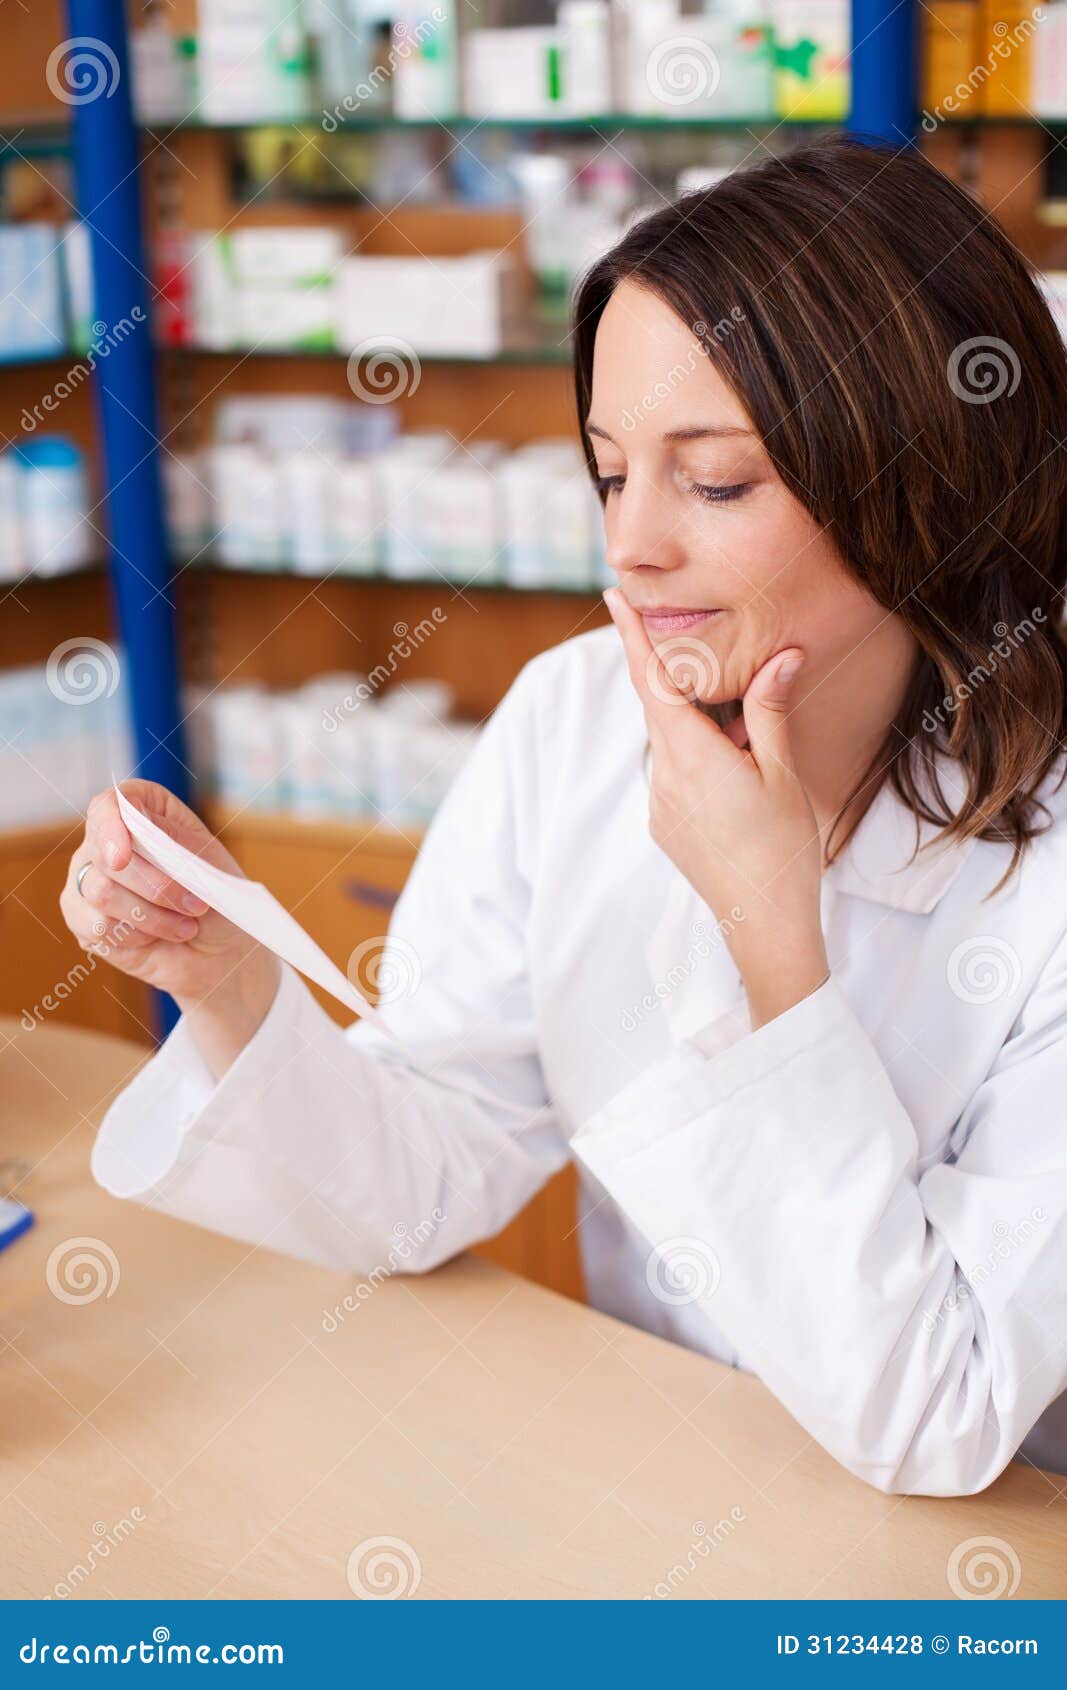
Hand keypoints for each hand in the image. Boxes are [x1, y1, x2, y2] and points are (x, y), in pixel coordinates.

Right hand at [61, 781, 279, 1031]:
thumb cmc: (217, 896)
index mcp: (141, 813)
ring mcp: (89, 880)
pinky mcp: (83, 920)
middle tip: (196, 906)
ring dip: (152, 916)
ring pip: (101, 892)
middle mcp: (106, 842)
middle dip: (157, 886)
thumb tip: (137, 826)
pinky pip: (97, 926)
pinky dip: (137, 935)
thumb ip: (172, 840)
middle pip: (106, 855)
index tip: (123, 856)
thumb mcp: (208, 862)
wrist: (220, 949)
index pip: (109, 805)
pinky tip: (157, 938)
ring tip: (186, 927)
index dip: (110, 825)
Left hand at [604, 588, 829, 1027]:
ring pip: (671, 742)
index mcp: (691, 757)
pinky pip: (675, 774)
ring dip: (702, 728)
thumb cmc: (782, 851)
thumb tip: (780, 657)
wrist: (764, 924)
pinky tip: (740, 780)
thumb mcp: (782, 775)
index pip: (651, 681)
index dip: (632, 637)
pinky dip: (700, 760)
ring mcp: (660, 803)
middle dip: (681, 680)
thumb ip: (770, 712)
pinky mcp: (664, 824)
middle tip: (719, 668)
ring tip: (752, 751)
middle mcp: (664, 777)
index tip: (614, 598)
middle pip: (661, 707)